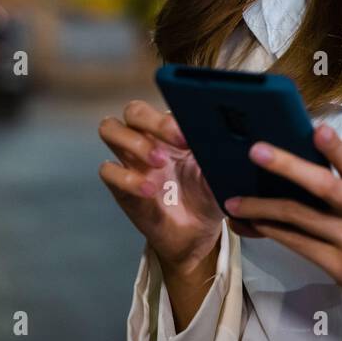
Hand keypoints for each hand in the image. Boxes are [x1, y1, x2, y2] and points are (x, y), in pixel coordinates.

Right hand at [98, 100, 225, 276]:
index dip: (174, 113)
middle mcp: (149, 138)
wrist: (196, 235)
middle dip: (153, 120)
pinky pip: (109, 170)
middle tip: (178, 141)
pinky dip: (127, 177)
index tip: (191, 132)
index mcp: (174, 130)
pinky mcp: (120, 185)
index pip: (164, 105)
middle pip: (134, 110)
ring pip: (111, 128)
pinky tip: (149, 190)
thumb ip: (222, 157)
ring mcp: (131, 160)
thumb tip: (233, 142)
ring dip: (134, 142)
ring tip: (160, 162)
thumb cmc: (208, 197)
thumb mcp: (221, 177)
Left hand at [222, 123, 341, 334]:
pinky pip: (298, 244)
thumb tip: (290, 163)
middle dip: (287, 166)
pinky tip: (251, 225)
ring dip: (261, 207)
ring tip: (232, 201)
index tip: (316, 128)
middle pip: (324, 185)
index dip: (335, 146)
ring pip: (301, 216)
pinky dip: (270, 232)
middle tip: (255, 150)